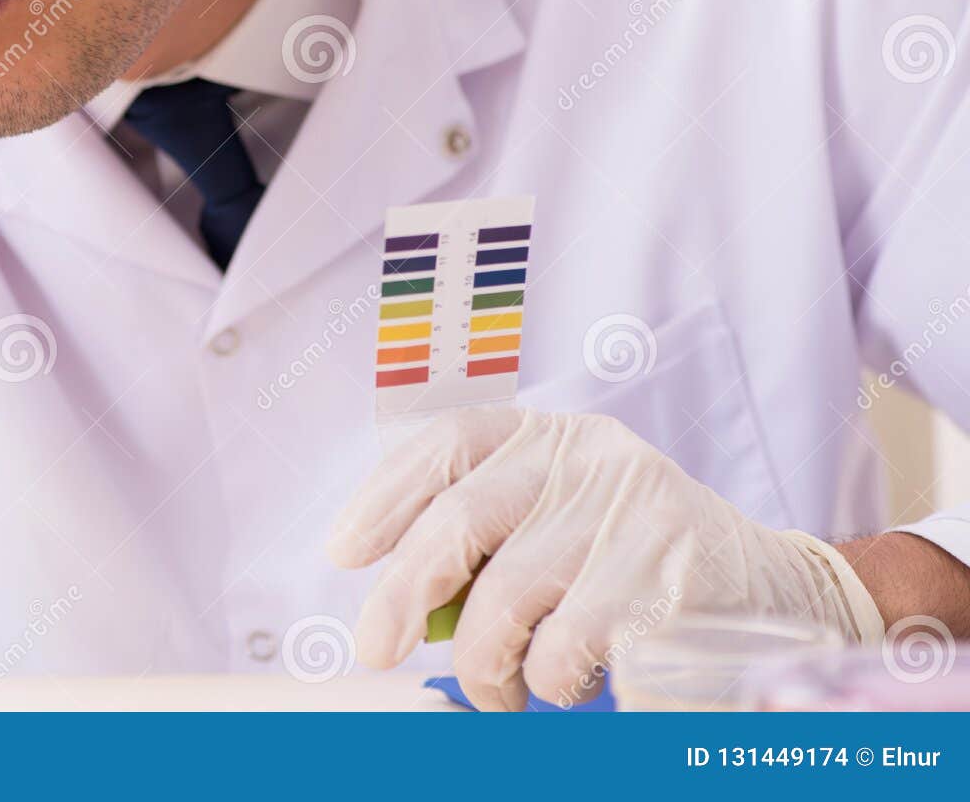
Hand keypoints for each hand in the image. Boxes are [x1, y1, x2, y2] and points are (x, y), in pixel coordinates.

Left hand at [326, 407, 883, 710]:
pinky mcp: (669, 577)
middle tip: (378, 646)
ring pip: (510, 595)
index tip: (346, 550)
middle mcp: (588, 457)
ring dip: (485, 663)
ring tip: (496, 690)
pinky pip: (568, 645)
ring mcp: (632, 511)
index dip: (387, 495)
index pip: (450, 442)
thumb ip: (491, 545)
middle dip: (404, 590)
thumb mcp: (561, 526)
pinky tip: (562, 685)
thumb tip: (403, 604)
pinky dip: (548, 680)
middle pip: (463, 516)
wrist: (778, 592)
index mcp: (552, 434)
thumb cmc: (636, 566)